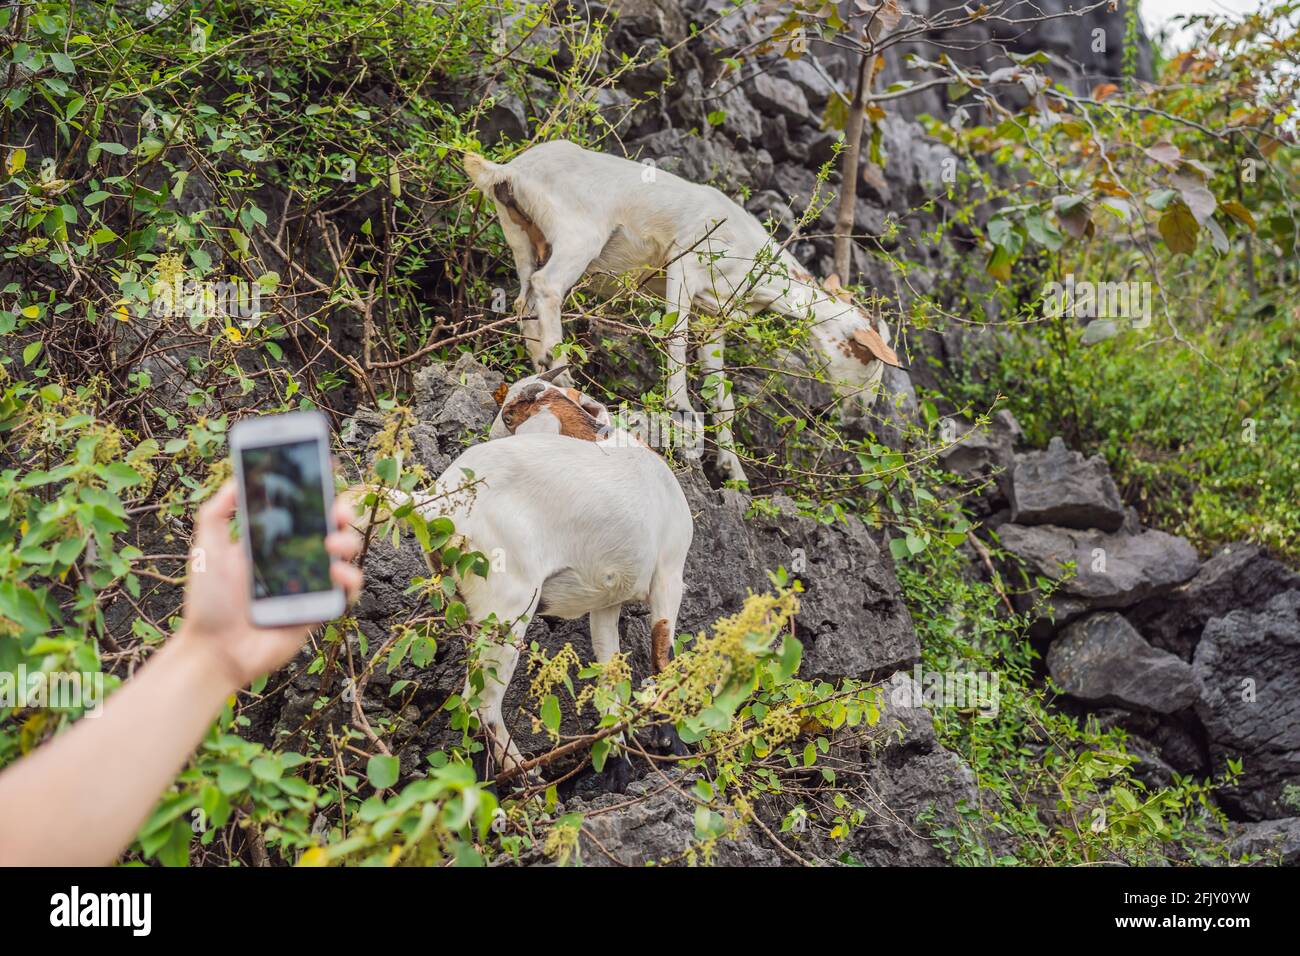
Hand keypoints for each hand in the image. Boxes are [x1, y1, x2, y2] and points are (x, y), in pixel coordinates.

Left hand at [179, 480, 362, 688]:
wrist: (214, 650)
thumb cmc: (207, 602)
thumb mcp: (206, 548)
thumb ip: (217, 512)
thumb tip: (237, 479)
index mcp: (273, 543)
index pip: (303, 511)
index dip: (319, 494)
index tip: (327, 475)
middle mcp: (295, 561)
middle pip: (333, 528)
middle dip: (344, 514)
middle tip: (338, 512)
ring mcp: (310, 586)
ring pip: (346, 557)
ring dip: (348, 542)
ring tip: (332, 544)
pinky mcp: (319, 611)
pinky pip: (346, 593)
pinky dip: (349, 580)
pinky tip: (335, 574)